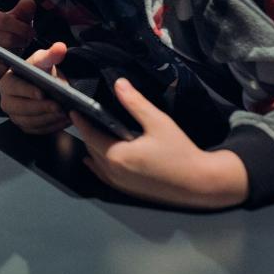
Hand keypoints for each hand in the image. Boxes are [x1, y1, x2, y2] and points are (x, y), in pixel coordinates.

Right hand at [0, 0, 36, 78]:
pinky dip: (8, 66)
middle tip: (26, 42)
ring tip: (19, 50)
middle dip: (22, 41)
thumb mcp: (14, 17)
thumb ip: (24, 9)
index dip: (23, 28)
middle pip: (8, 39)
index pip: (6, 20)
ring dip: (16, 54)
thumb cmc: (5, 30)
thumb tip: (29, 2)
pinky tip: (11, 61)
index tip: (31, 32)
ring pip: (3, 54)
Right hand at [0, 41, 70, 133]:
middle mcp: (7, 102)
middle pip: (21, 108)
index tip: (42, 93)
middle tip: (58, 106)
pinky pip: (38, 130)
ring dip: (48, 118)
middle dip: (41, 108)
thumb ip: (51, 54)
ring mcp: (15, 116)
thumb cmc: (39, 71)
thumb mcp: (44, 60)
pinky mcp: (26, 127)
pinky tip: (64, 120)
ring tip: (64, 113)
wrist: (44, 85)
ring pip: (31, 121)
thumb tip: (60, 48)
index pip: (14, 88)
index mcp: (6, 83)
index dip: (28, 91)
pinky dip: (52, 126)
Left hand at [73, 78, 248, 208]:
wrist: (200, 183)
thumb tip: (119, 83)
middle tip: (85, 116)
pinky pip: (105, 176)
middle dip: (87, 132)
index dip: (80, 121)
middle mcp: (114, 172)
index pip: (89, 135)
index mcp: (117, 155)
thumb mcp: (158, 122)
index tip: (73, 109)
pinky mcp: (128, 190)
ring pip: (97, 163)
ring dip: (93, 148)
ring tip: (93, 131)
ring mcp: (120, 184)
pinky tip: (97, 157)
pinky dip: (99, 164)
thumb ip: (135, 103)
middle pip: (91, 148)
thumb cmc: (180, 152)